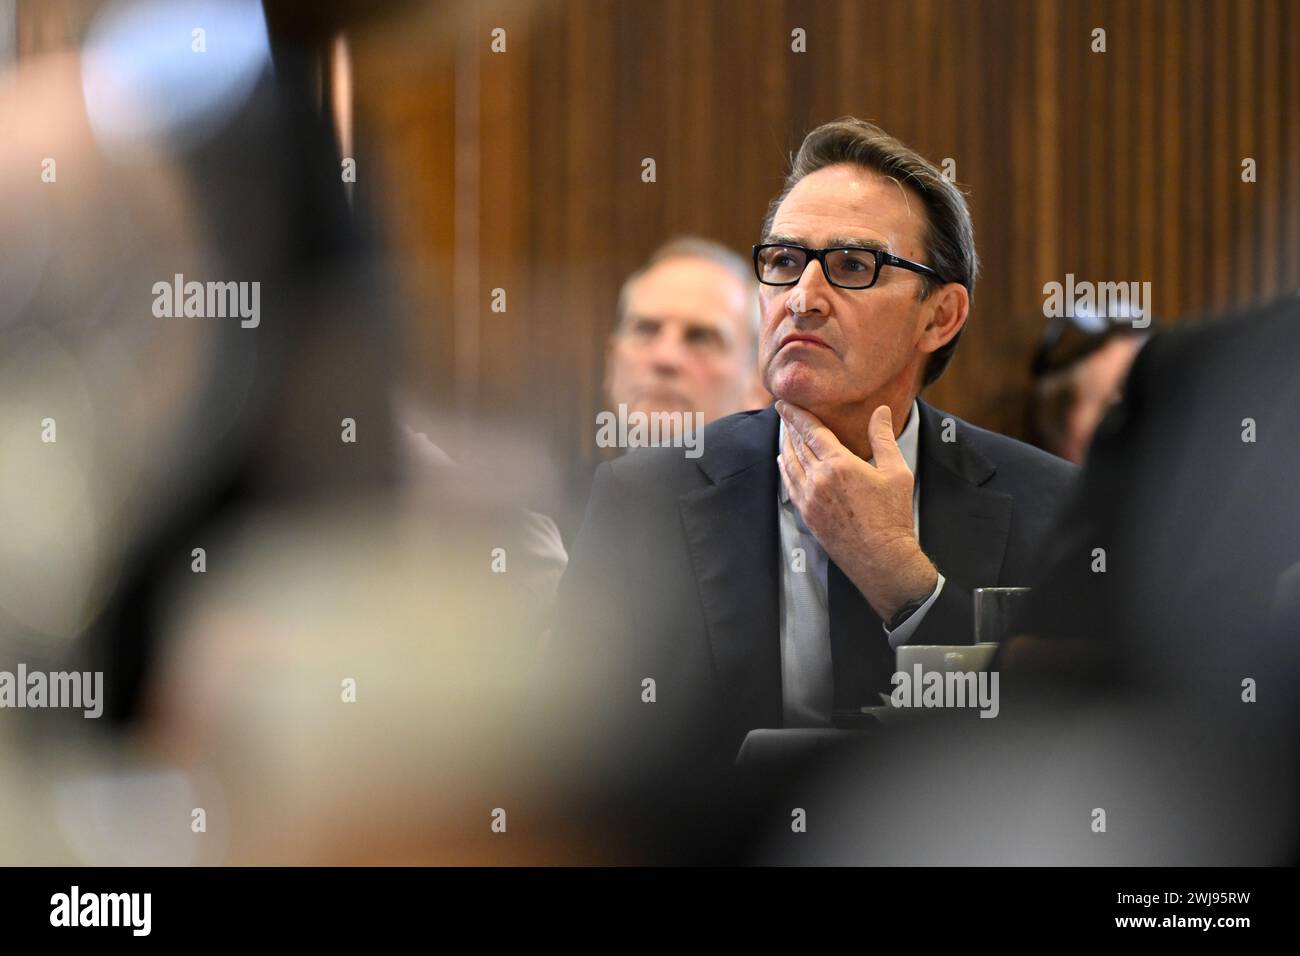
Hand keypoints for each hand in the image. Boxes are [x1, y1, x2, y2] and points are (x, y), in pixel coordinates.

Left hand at [777, 400, 937, 620]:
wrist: (881, 557)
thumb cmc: (893, 515)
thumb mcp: (896, 472)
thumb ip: (883, 438)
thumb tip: (881, 411)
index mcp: (839, 464)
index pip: (811, 432)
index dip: (796, 415)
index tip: (784, 403)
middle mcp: (818, 479)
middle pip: (798, 446)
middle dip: (790, 426)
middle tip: (782, 412)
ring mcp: (809, 499)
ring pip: (791, 465)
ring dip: (786, 446)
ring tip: (784, 432)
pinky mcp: (807, 515)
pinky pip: (790, 485)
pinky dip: (785, 469)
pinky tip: (784, 462)